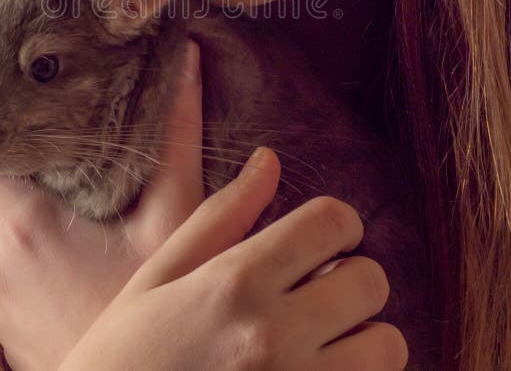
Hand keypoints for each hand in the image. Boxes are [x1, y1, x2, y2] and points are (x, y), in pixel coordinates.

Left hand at [0, 39, 208, 370]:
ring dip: (41, 216)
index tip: (7, 104)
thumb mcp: (176, 218)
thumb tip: (185, 59)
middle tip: (82, 155)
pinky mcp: (6, 326)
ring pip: (7, 231)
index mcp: (22, 223)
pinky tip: (88, 264)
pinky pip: (14, 271)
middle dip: (32, 169)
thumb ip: (176, 138)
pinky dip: (42, 257)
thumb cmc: (155, 309)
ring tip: (94, 213)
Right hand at [59, 145, 409, 370]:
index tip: (322, 237)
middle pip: (372, 282)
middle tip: (319, 291)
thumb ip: (221, 216)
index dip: (337, 222)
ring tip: (323, 342)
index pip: (332, 222)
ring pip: (388, 348)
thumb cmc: (123, 355)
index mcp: (236, 283)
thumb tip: (268, 160)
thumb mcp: (158, 276)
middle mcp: (275, 338)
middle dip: (352, 277)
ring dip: (364, 338)